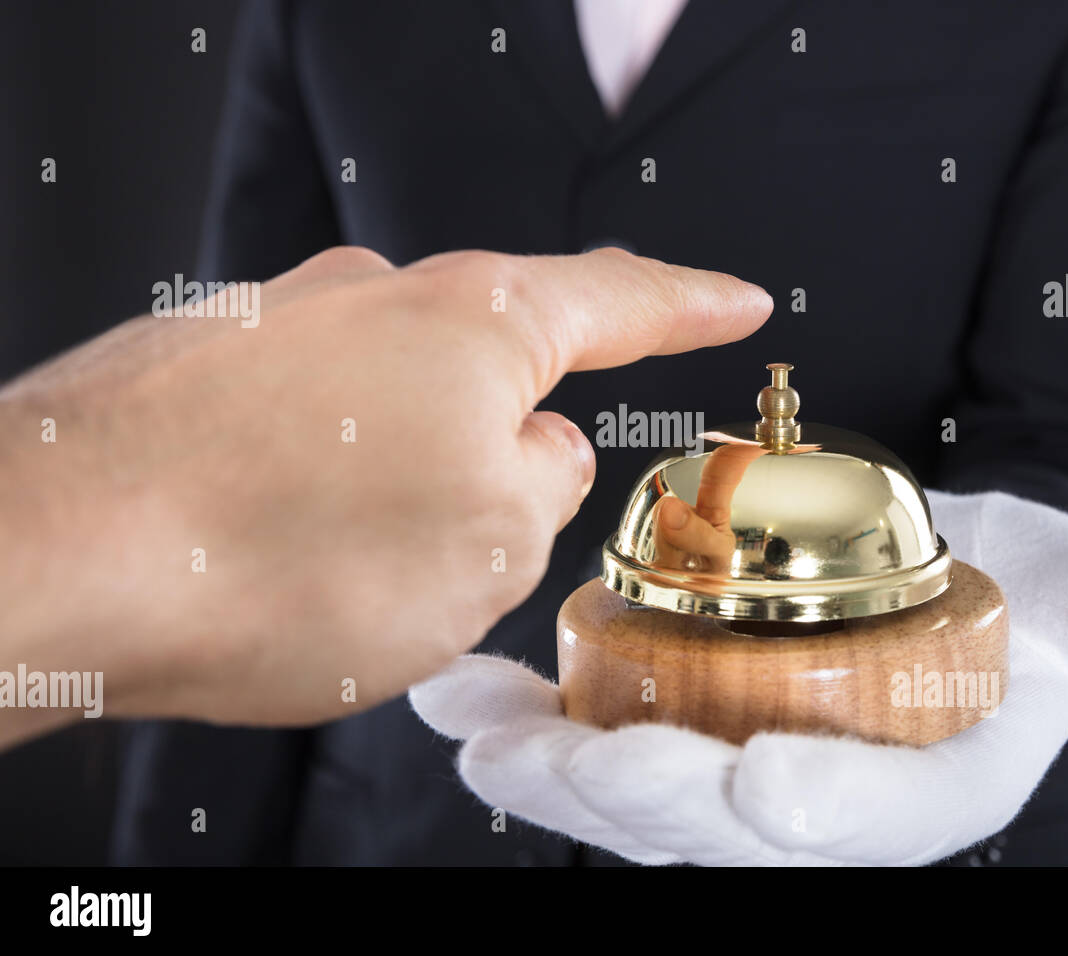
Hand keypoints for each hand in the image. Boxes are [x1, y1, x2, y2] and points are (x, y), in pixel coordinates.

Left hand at [0, 246, 771, 743]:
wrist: (55, 560)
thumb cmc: (281, 556)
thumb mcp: (493, 547)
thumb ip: (547, 481)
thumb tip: (533, 447)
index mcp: (476, 322)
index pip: (619, 300)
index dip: (690, 305)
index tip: (736, 299)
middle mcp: (375, 298)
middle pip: (488, 372)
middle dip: (496, 462)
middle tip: (465, 549)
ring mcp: (277, 323)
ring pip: (388, 418)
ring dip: (388, 497)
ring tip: (340, 579)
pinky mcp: (196, 367)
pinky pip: (299, 435)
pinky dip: (306, 497)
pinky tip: (274, 556)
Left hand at [408, 490, 1067, 865]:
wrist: (949, 582)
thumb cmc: (1022, 598)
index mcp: (916, 793)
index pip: (869, 821)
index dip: (824, 808)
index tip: (766, 785)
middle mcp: (808, 807)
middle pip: (720, 824)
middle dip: (649, 798)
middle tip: (584, 762)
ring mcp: (729, 774)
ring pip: (632, 797)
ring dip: (551, 765)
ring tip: (481, 726)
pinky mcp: (675, 731)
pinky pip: (594, 740)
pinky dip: (527, 719)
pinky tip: (462, 692)